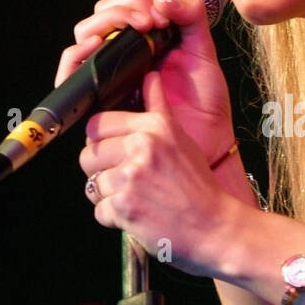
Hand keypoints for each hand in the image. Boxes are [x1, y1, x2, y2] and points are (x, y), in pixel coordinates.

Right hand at [54, 0, 236, 161]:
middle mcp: (123, 49)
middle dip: (130, 2)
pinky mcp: (98, 95)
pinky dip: (79, 51)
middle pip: (104, 8)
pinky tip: (100, 42)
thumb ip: (191, 17)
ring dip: (112, 18)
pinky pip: (71, 68)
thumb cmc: (205, 103)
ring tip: (142, 25)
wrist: (207, 141)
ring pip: (87, 30)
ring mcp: (109, 70)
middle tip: (156, 19)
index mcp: (146, 34)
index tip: (165, 2)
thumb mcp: (203, 51)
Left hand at [79, 70, 241, 273]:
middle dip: (103, 172)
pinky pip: (99, 211)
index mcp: (154, 127)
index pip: (97, 125)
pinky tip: (139, 216)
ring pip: (92, 185)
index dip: (103, 143)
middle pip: (88, 155)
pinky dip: (115, 219)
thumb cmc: (201, 188)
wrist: (217, 228)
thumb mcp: (182, 140)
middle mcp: (141, 147)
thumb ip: (158, 109)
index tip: (118, 155)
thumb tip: (150, 76)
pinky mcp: (124, 207)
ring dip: (109, 197)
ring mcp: (131, 177)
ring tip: (138, 200)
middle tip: (131, 183)